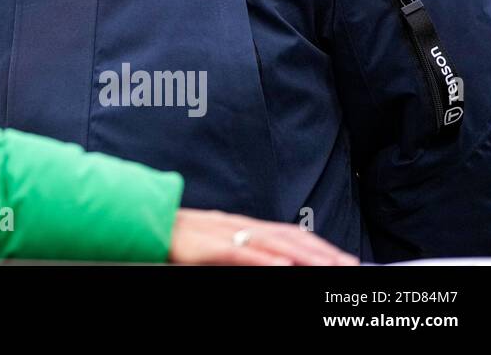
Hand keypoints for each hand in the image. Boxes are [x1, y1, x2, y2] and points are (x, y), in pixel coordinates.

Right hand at [168, 209, 358, 264]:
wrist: (140, 223)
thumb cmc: (175, 240)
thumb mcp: (214, 245)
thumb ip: (242, 252)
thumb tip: (274, 262)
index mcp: (240, 225)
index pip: (287, 233)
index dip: (317, 245)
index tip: (343, 258)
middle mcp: (237, 225)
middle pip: (287, 236)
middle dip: (321, 251)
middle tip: (350, 264)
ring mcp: (222, 233)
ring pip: (271, 243)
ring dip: (303, 255)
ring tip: (329, 266)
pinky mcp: (206, 245)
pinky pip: (240, 252)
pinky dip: (264, 258)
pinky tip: (284, 266)